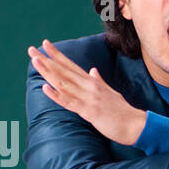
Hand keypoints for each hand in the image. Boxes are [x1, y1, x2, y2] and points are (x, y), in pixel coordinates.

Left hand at [28, 40, 145, 145]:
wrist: (136, 125)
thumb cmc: (123, 111)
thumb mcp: (111, 93)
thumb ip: (100, 81)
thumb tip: (92, 70)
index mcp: (93, 82)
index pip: (72, 65)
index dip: (58, 55)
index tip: (45, 44)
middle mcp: (89, 86)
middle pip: (64, 71)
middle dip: (47, 60)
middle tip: (31, 49)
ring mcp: (89, 98)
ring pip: (64, 83)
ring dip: (49, 72)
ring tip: (35, 61)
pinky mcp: (90, 111)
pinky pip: (69, 102)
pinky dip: (57, 95)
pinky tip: (45, 88)